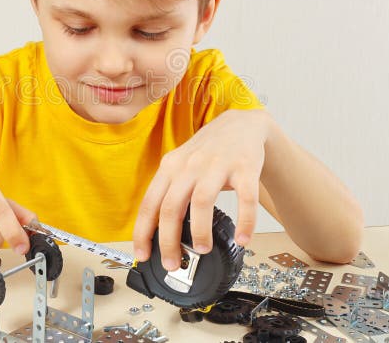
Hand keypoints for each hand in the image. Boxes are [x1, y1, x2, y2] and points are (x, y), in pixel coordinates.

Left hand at [132, 109, 271, 270]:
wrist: (243, 124)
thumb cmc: (209, 151)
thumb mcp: (182, 165)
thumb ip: (171, 192)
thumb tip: (158, 233)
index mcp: (171, 167)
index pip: (150, 204)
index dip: (143, 232)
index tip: (143, 255)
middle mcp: (191, 165)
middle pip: (171, 206)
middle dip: (169, 241)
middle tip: (173, 263)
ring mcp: (218, 165)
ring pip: (202, 201)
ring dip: (200, 231)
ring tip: (202, 250)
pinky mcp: (245, 167)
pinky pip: (245, 198)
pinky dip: (244, 221)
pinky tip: (243, 239)